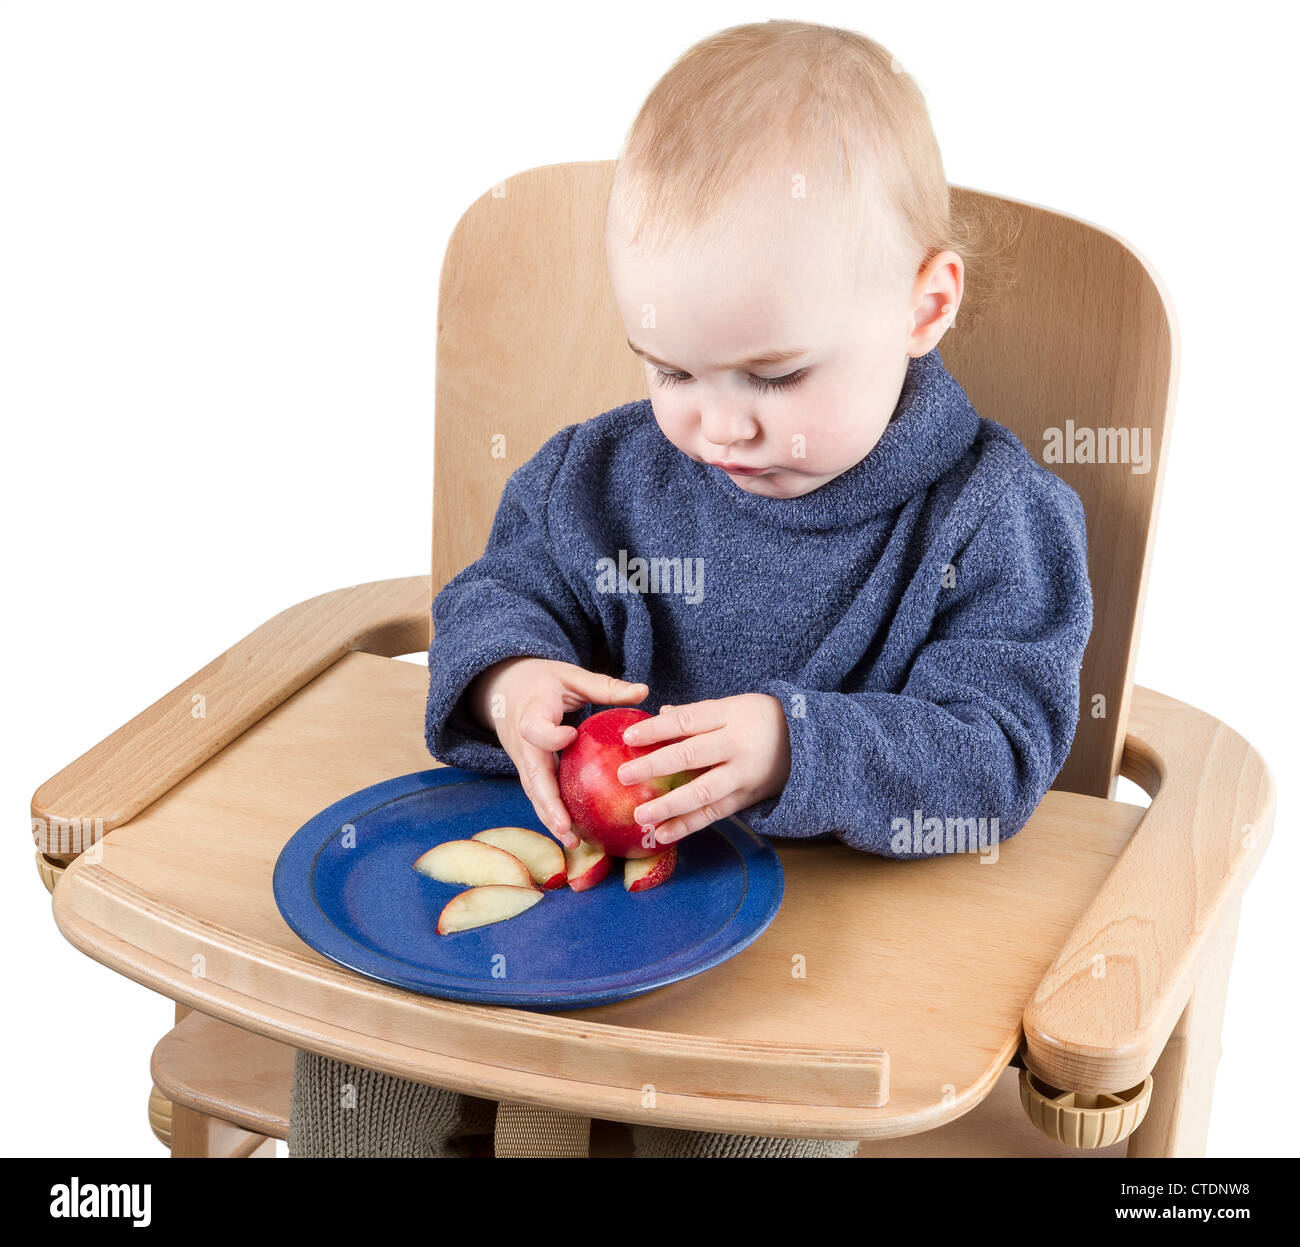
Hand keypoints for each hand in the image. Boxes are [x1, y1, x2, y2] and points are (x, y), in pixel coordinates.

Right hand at [468, 656, 647, 849]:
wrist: (503, 687)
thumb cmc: (542, 680)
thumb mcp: (571, 676)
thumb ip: (605, 687)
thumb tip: (644, 692)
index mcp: (532, 714)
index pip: (536, 730)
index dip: (551, 736)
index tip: (571, 735)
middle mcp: (523, 743)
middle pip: (533, 777)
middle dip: (549, 804)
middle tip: (566, 826)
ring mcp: (522, 760)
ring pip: (534, 793)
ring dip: (551, 819)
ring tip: (573, 843)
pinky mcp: (528, 771)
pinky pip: (539, 795)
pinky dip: (553, 815)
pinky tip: (576, 836)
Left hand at [615, 694, 790, 844]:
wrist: (811, 743)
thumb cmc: (762, 719)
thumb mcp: (735, 706)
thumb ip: (698, 714)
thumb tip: (661, 715)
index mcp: (731, 715)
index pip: (687, 721)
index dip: (656, 728)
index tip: (628, 737)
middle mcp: (737, 745)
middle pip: (691, 755)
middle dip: (655, 766)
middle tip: (624, 775)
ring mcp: (743, 776)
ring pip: (702, 793)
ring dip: (669, 806)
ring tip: (640, 816)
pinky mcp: (746, 799)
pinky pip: (714, 814)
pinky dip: (687, 826)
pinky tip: (663, 835)